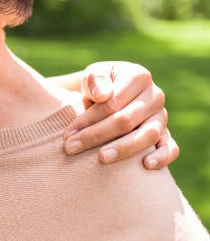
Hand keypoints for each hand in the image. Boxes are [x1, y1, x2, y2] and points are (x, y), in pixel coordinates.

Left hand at [62, 61, 178, 168]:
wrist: (110, 94)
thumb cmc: (99, 85)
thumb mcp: (93, 74)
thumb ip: (96, 80)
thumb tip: (103, 96)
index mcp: (138, 76)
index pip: (112, 102)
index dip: (89, 119)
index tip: (68, 133)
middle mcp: (155, 96)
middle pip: (126, 120)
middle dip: (96, 136)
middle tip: (71, 148)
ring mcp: (162, 116)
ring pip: (148, 135)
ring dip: (123, 149)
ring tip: (101, 158)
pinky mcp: (166, 134)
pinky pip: (171, 148)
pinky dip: (162, 157)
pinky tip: (146, 165)